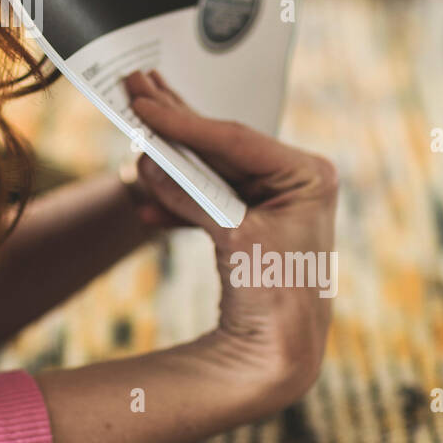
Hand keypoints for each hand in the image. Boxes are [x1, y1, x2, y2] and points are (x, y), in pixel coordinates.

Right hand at [124, 69, 337, 406]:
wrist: (278, 357)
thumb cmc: (275, 296)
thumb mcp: (231, 236)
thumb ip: (189, 192)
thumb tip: (146, 160)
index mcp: (308, 175)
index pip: (234, 138)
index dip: (184, 122)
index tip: (145, 103)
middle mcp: (295, 180)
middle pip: (220, 145)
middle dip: (174, 123)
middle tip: (136, 86)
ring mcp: (273, 199)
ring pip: (208, 168)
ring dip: (169, 161)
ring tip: (135, 131)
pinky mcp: (251, 220)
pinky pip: (206, 196)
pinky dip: (177, 198)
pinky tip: (147, 200)